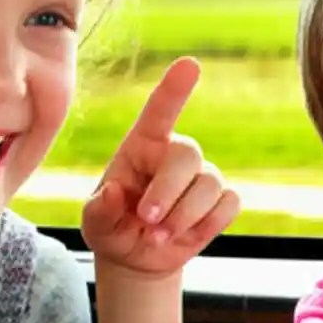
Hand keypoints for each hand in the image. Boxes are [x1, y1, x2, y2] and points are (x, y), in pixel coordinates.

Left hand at [81, 57, 239, 277]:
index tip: (190, 64)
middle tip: (146, 220)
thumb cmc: (113, 227)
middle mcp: (175, 153)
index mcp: (142, 145)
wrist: (137, 257)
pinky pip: (229, 204)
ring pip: (210, 185)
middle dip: (168, 191)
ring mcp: (202, 175)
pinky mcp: (222, 199)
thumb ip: (99, 209)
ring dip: (183, 217)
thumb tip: (115, 192)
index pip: (160, 111)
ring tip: (158, 237)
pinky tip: (184, 236)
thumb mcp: (94, 222)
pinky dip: (206, 226)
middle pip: (187, 155)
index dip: (175, 88)